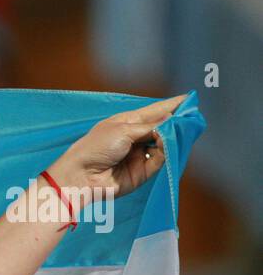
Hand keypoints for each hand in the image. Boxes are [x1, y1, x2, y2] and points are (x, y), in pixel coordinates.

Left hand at [48, 94, 186, 202]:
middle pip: (163, 128)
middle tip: (192, 116)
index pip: (155, 112)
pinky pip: (161, 160)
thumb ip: (150, 127)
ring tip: (181, 129)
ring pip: (165, 144)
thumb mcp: (124, 130)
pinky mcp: (142, 172)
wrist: (81, 176)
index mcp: (128, 122)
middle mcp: (136, 138)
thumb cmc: (96, 147)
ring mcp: (140, 155)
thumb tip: (172, 120)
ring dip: (173, 137)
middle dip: (177, 122)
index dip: (172, 105)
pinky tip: (169, 144)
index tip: (190, 98)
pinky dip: (167, 152)